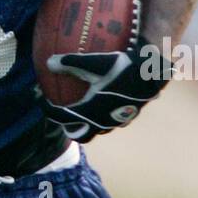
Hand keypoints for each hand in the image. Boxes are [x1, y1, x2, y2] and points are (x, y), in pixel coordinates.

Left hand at [45, 40, 170, 141]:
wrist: (154, 72)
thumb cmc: (125, 66)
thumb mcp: (96, 61)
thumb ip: (71, 62)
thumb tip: (48, 62)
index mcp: (90, 113)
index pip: (61, 118)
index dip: (48, 110)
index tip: (42, 100)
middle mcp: (103, 122)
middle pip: (81, 135)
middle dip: (70, 128)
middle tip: (64, 114)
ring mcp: (118, 122)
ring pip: (98, 130)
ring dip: (88, 123)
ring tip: (82, 108)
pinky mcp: (130, 116)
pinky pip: (112, 122)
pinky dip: (103, 115)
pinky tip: (105, 100)